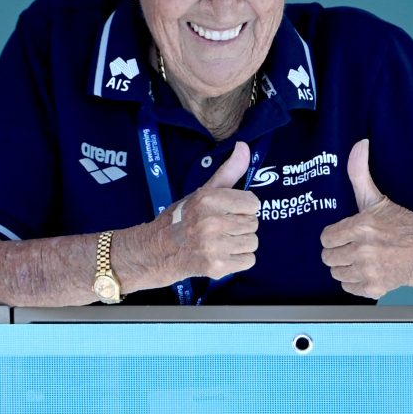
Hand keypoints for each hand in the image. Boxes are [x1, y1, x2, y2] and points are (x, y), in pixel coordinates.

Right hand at [138, 141, 258, 282]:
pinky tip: (221, 255)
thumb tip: (245, 147)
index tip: (227, 212)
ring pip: (253, 242)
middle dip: (240, 226)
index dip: (242, 208)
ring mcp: (214, 246)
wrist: (158, 250)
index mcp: (209, 199)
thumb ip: (228, 171)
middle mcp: (211, 222)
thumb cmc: (183, 218)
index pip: (253, 203)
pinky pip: (249, 260)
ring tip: (221, 242)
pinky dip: (238, 260)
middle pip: (254, 223)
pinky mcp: (217, 267)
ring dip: (240, 244)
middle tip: (220, 229)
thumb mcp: (203, 192)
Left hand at [319, 138, 412, 298]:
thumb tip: (359, 144)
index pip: (326, 238)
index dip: (334, 236)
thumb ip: (360, 174)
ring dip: (346, 267)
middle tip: (354, 247)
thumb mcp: (378, 199)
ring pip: (336, 273)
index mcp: (360, 226)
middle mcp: (362, 250)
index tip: (346, 235)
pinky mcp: (374, 287)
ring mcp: (368, 270)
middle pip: (328, 257)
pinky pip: (348, 287)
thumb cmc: (404, 226)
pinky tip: (368, 271)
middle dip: (339, 252)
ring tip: (361, 259)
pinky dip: (356, 282)